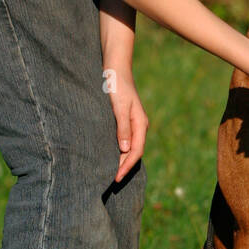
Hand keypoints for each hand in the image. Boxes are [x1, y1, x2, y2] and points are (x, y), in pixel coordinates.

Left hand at [103, 63, 148, 181]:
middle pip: (133, 152)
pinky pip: (124, 140)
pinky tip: (108, 154)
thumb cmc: (116, 85)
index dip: (126, 166)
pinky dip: (117, 150)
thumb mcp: (118, 107)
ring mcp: (132, 122)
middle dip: (124, 167)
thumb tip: (125, 150)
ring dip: (120, 160)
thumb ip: (122, 127)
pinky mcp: (124, 119)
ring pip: (129, 147)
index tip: (115, 178)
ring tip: (109, 172)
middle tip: (110, 181)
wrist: (115, 67)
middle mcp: (138, 125)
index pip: (135, 152)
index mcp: (140, 124)